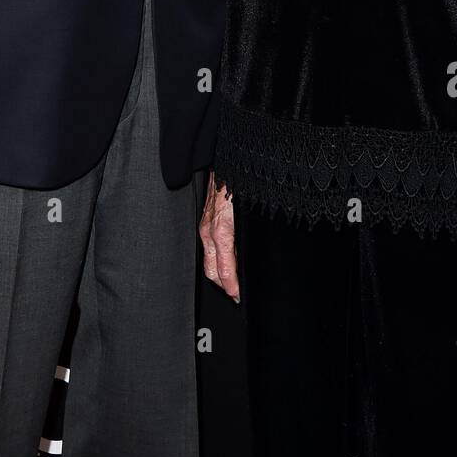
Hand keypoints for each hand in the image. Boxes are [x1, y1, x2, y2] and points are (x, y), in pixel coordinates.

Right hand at [199, 171, 239, 301]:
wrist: (230, 160)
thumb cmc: (241, 182)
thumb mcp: (249, 212)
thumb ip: (248, 236)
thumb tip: (251, 257)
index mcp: (221, 231)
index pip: (223, 269)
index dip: (232, 286)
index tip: (239, 296)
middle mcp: (209, 230)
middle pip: (211, 271)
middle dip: (224, 286)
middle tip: (237, 295)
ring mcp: (205, 225)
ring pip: (208, 259)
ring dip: (219, 273)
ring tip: (233, 283)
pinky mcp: (206, 219)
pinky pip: (208, 246)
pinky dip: (217, 258)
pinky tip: (228, 259)